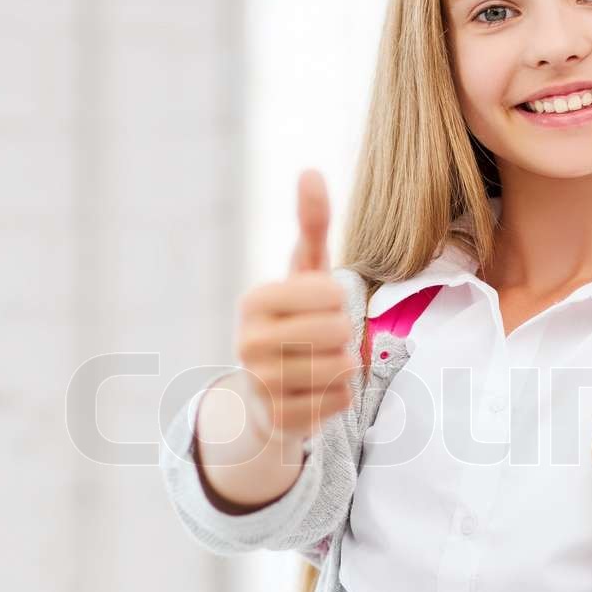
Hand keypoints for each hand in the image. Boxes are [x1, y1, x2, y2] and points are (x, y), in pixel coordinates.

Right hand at [232, 169, 357, 447]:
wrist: (269, 389)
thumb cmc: (297, 318)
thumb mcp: (305, 271)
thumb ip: (312, 224)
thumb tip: (310, 170)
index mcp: (253, 301)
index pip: (330, 293)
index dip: (339, 300)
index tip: (320, 306)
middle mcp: (247, 343)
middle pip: (337, 333)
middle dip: (343, 334)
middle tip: (323, 338)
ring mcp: (260, 385)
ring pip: (341, 369)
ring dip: (344, 365)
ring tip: (320, 362)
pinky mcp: (278, 421)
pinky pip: (340, 402)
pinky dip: (341, 396)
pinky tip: (318, 390)